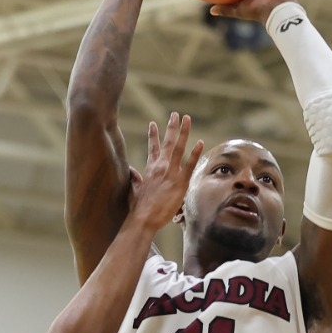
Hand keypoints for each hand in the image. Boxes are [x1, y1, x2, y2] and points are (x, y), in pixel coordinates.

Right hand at [126, 112, 202, 228]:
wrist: (143, 218)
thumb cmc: (139, 207)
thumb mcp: (134, 189)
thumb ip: (135, 178)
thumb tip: (131, 171)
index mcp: (150, 168)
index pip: (152, 148)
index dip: (153, 135)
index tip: (153, 123)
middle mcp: (160, 166)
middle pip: (167, 142)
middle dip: (171, 127)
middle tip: (175, 114)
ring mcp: (170, 172)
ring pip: (178, 147)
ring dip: (183, 132)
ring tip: (187, 119)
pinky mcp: (180, 182)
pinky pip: (189, 164)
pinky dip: (195, 153)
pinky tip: (200, 142)